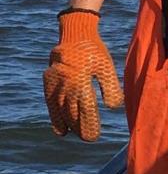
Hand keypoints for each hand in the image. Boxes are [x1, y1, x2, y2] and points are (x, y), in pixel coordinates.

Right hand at [43, 9, 123, 141]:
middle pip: (72, 113)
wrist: (74, 35)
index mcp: (81, 81)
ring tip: (77, 134)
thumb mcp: (106, 66)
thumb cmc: (94, 51)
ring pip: (61, 110)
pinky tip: (61, 130)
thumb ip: (110, 86)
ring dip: (69, 125)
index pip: (86, 109)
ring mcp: (55, 84)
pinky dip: (55, 118)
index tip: (94, 136)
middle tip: (89, 138)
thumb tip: (113, 107)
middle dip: (80, 127)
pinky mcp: (49, 83)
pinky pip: (50, 104)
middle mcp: (66, 85)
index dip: (89, 124)